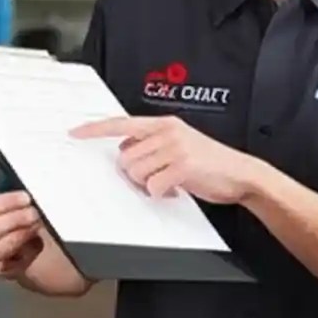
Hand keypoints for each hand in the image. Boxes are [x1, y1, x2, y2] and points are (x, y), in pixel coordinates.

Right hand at [0, 190, 45, 277]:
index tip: (27, 198)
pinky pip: (4, 266)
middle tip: (34, 214)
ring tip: (33, 229)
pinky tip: (32, 247)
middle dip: (14, 220)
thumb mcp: (13, 206)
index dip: (8, 202)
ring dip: (16, 238)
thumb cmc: (17, 220)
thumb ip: (15, 202)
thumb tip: (26, 197)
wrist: (26, 247)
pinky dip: (20, 257)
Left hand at [70, 115, 262, 204]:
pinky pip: (153, 186)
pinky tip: (177, 190)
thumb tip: (126, 155)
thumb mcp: (180, 145)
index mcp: (165, 124)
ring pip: (136, 173)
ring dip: (149, 185)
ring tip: (169, 183)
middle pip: (126, 158)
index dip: (96, 129)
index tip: (75, 133)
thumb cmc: (210, 163)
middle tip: (157, 179)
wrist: (241, 173)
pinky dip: (161, 194)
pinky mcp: (182, 166)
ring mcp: (175, 147)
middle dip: (136, 175)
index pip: (122, 123)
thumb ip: (153, 145)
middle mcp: (167, 132)